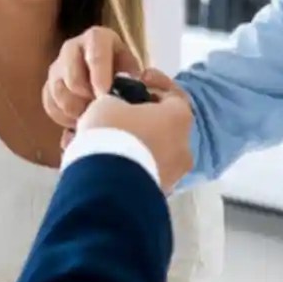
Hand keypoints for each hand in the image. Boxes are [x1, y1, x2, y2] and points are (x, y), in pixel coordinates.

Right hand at [43, 27, 141, 128]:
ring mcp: (57, 67)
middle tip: (101, 111)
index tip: (105, 94)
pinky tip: (79, 119)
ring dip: (76, 110)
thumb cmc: (124, 72)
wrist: (108, 78)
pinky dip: (64, 117)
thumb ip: (136, 76)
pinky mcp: (48, 86)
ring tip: (93, 116)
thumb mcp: (133, 68)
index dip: (100, 75)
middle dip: (87, 99)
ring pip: (59, 93)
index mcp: (97, 38)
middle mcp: (72, 48)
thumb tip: (135, 84)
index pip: (96, 53)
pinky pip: (50, 104)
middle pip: (72, 78)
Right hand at [75, 74, 193, 192]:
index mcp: (179, 117)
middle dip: (137, 122)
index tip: (133, 85)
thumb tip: (116, 106)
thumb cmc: (112, 132)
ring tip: (99, 144)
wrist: (107, 184)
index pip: (172, 95)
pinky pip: (141, 174)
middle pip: (161, 127)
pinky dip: (125, 168)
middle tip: (112, 119)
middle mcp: (183, 146)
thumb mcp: (107, 103)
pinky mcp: (157, 196)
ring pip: (150, 153)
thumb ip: (116, 100)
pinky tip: (100, 163)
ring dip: (129, 146)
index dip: (151, 87)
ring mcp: (173, 175)